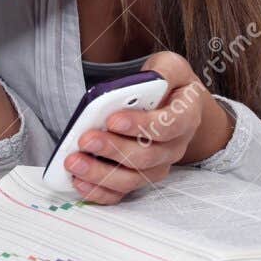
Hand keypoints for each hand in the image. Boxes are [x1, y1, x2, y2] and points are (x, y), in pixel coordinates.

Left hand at [64, 51, 232, 203]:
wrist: (174, 106)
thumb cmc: (169, 86)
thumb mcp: (171, 67)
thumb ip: (163, 72)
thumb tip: (148, 80)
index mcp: (186, 117)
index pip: (168, 125)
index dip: (140, 125)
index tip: (113, 120)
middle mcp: (174, 147)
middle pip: (146, 157)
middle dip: (113, 149)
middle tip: (85, 139)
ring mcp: (157, 166)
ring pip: (133, 178)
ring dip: (101, 174)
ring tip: (74, 162)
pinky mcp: (139, 177)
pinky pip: (121, 192)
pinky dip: (100, 191)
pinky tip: (79, 181)